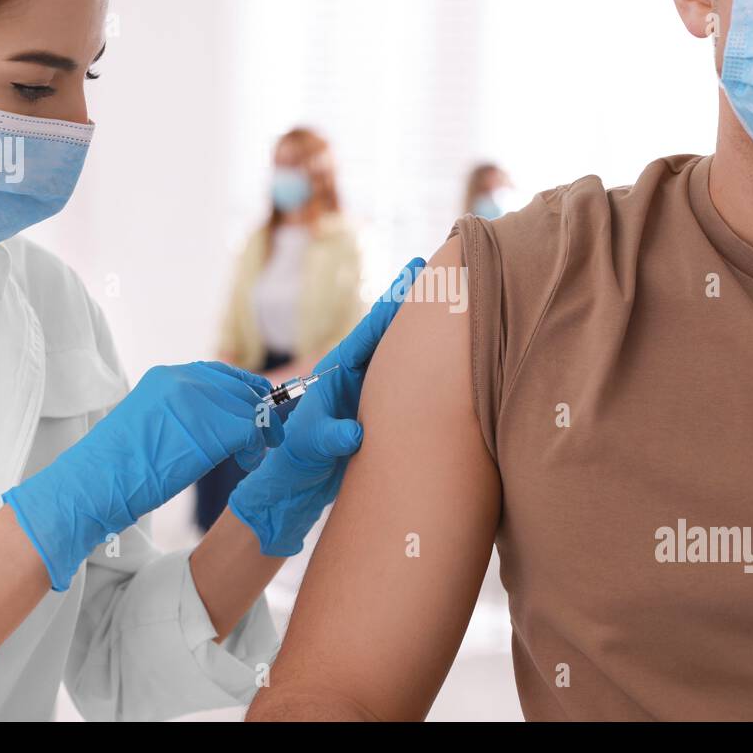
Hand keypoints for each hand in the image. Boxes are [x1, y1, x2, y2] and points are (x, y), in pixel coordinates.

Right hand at [4, 362, 282, 590]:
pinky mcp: (211, 427)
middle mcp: (183, 379)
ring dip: (259, 434)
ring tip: (251, 456)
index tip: (255, 414)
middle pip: (241, 387)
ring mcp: (198, 400)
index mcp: (166, 376)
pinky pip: (251, 430)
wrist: (94, 484)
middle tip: (265, 439)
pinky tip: (247, 462)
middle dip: (258, 412)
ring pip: (250, 407)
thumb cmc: (117, 467)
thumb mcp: (151, 424)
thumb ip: (183, 414)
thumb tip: (218, 421)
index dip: (243, 393)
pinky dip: (256, 448)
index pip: (220, 374)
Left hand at [229, 257, 426, 554]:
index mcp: (338, 368)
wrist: (299, 482)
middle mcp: (357, 372)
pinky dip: (427, 363)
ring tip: (453, 301)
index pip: (371, 329)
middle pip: (391, 331)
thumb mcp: (311, 446)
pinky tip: (449, 355)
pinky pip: (408, 378)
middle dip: (415, 303)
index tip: (416, 272)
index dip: (395, 302)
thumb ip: (330, 438)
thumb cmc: (299, 458)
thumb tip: (353, 435)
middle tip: (443, 270)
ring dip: (423, 331)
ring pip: (402, 353)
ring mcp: (370, 387)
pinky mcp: (381, 405)